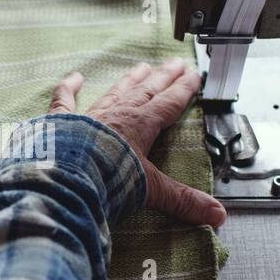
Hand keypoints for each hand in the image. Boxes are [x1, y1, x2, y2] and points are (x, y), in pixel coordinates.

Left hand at [48, 58, 226, 226]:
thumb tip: (218, 216)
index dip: (183, 90)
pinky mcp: (62, 123)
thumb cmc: (108, 179)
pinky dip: (68, 89)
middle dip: (163, 77)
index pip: (168, 104)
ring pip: (115, 93)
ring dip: (130, 80)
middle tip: (175, 63)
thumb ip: (182, 200)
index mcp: (141, 125)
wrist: (65, 176)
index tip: (194, 75)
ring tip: (142, 67)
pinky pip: (65, 101)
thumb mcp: (151, 190)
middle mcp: (117, 114)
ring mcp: (90, 116)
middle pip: (146, 91)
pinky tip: (74, 77)